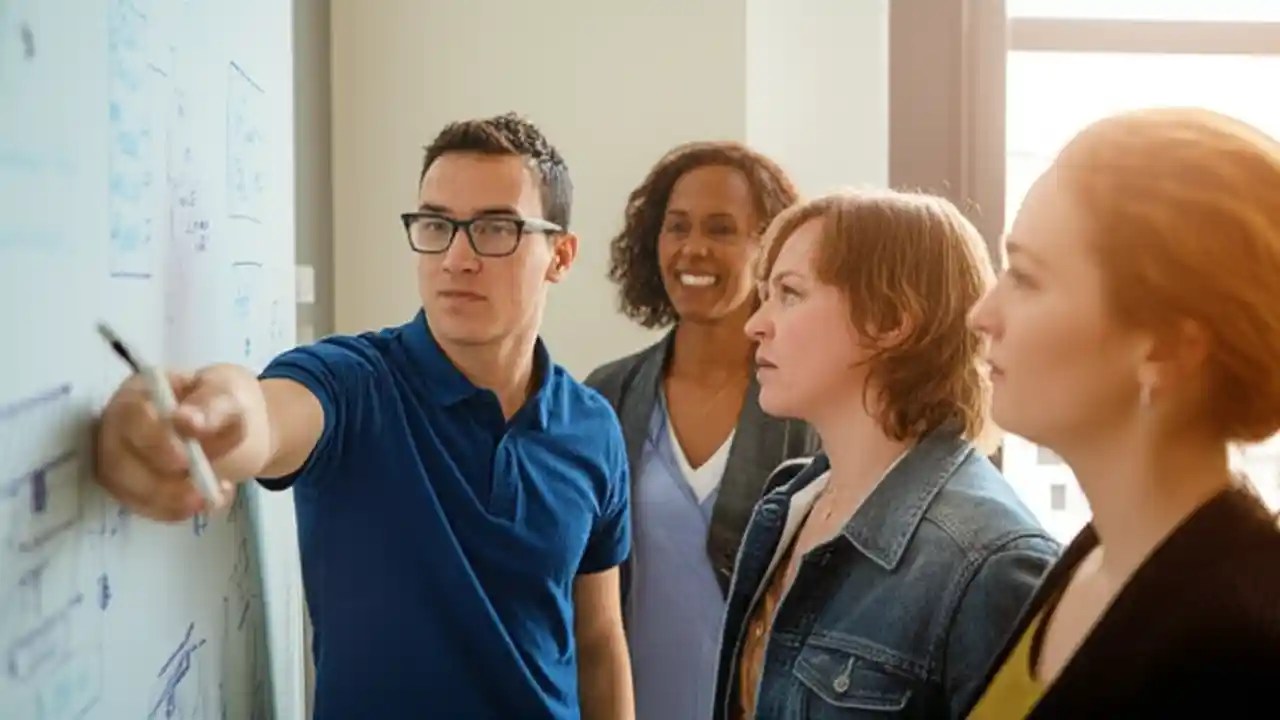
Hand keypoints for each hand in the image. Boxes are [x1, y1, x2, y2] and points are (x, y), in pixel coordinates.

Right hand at [94, 365, 261, 520]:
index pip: (131, 417)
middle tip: (200, 490)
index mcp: (138, 394)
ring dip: (169, 502)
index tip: (184, 458)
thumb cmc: (218, 401)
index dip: (154, 441)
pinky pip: (143, 507)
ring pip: (127, 491)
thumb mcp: (226, 395)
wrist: (224, 422)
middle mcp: (118, 428)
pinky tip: (207, 502)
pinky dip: (174, 511)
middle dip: (159, 482)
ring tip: (211, 497)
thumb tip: (186, 421)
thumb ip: (210, 406)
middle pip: (118, 462)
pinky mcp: (131, 488)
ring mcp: (121, 461)